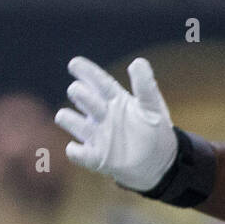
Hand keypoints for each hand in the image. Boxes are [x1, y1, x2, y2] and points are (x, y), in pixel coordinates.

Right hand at [55, 56, 177, 190]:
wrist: (159, 162)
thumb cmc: (153, 129)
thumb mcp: (152, 105)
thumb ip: (145, 85)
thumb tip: (136, 62)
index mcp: (115, 99)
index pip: (98, 82)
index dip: (86, 71)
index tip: (74, 63)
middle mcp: (101, 114)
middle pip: (83, 99)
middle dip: (79, 95)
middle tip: (78, 91)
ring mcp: (97, 135)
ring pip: (74, 123)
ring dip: (69, 119)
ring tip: (64, 116)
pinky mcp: (96, 157)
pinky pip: (79, 154)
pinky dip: (75, 151)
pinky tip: (74, 149)